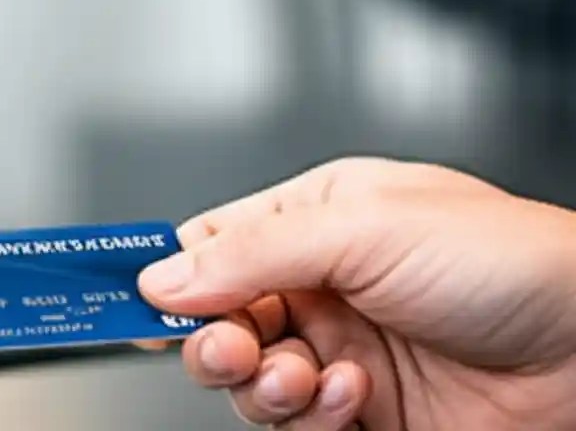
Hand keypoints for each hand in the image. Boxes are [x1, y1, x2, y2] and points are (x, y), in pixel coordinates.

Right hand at [138, 158, 575, 429]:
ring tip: (304, 374)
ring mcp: (341, 350)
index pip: (211, 244)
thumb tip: (162, 277)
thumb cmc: (510, 262)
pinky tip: (352, 395)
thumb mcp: (365, 228)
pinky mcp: (363, 413)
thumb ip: (252, 253)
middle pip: (216, 318)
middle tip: (227, 346)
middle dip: (209, 338)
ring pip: (249, 378)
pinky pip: (298, 423)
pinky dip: (312, 415)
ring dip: (263, 382)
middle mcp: (322, 284)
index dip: (164, 272)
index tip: (119, 299)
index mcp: (317, 219)